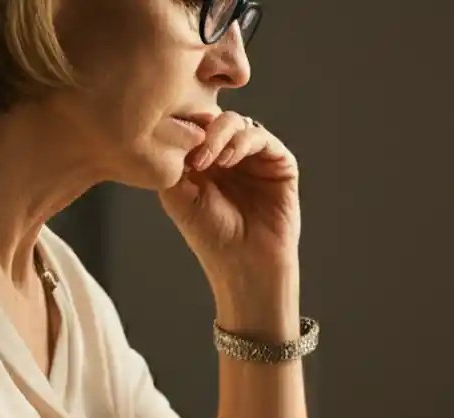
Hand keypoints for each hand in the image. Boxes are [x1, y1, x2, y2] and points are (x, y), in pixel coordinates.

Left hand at [158, 111, 300, 282]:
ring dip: (220, 136)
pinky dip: (243, 142)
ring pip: (238, 123)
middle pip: (216, 118)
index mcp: (206, 159)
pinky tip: (228, 161)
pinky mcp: (280, 163)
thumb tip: (175, 127)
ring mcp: (257, 157)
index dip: (184, 125)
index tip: (172, 142)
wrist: (245, 263)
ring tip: (208, 161)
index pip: (195, 124)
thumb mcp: (177, 195)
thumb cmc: (210, 236)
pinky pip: (262, 138)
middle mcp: (232, 154)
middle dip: (202, 129)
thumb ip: (173, 160)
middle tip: (194, 157)